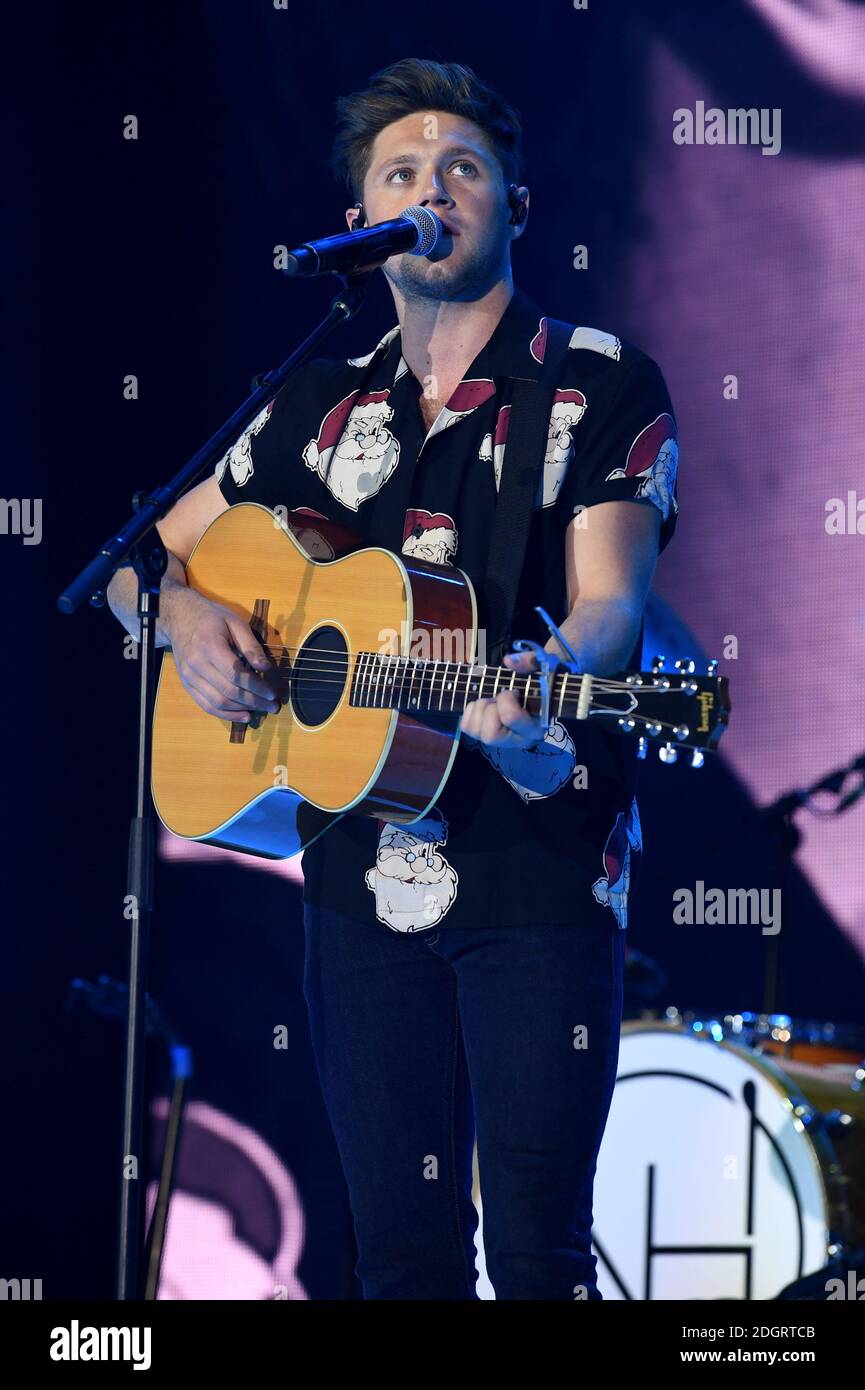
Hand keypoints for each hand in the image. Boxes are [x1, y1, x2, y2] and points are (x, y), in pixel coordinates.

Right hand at [167, 588, 280, 722]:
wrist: (179, 618)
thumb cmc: (210, 618)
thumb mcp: (235, 622)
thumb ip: (251, 646)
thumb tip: (266, 668)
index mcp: (209, 645)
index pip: (236, 674)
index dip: (256, 687)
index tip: (272, 693)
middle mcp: (196, 664)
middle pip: (228, 691)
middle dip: (254, 701)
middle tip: (272, 706)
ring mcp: (189, 676)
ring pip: (218, 702)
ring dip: (242, 710)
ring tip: (261, 710)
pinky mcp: (186, 684)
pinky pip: (206, 705)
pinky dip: (226, 714)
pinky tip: (243, 715)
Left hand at [459, 649, 554, 748]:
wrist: (539, 689)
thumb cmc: (542, 680)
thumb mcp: (544, 667)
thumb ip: (531, 661)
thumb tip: (508, 661)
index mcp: (535, 727)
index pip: (510, 717)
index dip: (506, 699)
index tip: (514, 692)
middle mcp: (517, 739)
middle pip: (490, 735)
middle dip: (490, 710)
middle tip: (499, 699)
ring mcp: (499, 740)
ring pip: (475, 731)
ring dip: (481, 708)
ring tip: (494, 701)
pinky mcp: (483, 734)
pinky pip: (466, 726)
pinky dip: (471, 711)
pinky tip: (486, 705)